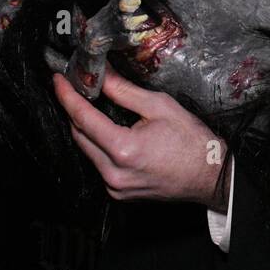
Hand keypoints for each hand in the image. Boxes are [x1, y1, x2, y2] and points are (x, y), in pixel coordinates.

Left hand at [52, 66, 229, 209]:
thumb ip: (124, 91)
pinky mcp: (119, 194)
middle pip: (80, 136)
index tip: (59, 80)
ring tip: (90, 107)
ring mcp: (115, 188)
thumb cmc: (192, 141)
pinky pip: (99, 165)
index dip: (67, 96)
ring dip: (86, 129)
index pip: (83, 118)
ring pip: (87, 151)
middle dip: (74, 110)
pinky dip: (98, 147)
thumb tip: (101, 74)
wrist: (210, 176)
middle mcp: (114, 173)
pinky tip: (106, 132)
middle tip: (74, 88)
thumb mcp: (159, 106)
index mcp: (123, 149)